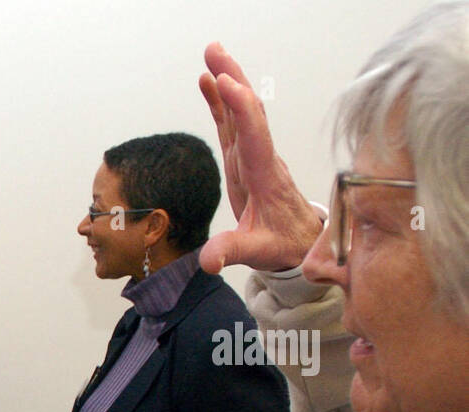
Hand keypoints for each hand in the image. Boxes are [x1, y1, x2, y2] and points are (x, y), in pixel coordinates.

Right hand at [197, 42, 322, 273]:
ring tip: (212, 54)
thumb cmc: (282, 244)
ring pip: (241, 111)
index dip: (241, 109)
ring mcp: (252, 156)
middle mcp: (260, 159)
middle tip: (216, 52)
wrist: (301, 240)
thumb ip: (232, 251)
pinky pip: (232, 123)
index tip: (226, 83)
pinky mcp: (244, 159)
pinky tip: (208, 81)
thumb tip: (208, 261)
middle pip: (248, 112)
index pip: (254, 137)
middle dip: (234, 80)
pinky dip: (220, 102)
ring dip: (228, 80)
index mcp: (265, 177)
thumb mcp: (258, 251)